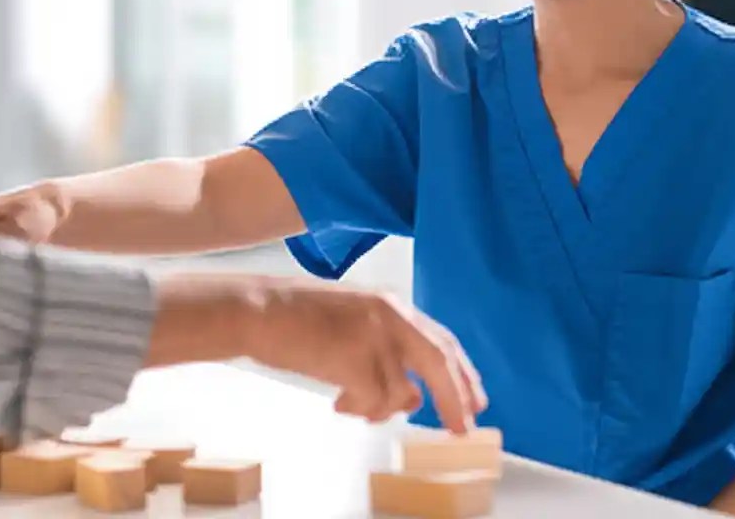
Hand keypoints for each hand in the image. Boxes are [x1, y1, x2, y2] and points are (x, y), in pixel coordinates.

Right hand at [152, 275, 487, 431]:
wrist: (259, 310)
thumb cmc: (298, 320)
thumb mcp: (353, 329)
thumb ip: (388, 355)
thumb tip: (412, 399)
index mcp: (392, 305)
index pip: (441, 340)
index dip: (462, 373)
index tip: (475, 400)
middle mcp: (389, 315)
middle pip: (440, 362)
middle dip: (455, 399)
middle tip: (463, 430)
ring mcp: (372, 335)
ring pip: (399, 392)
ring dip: (379, 408)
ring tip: (349, 403)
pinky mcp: (352, 357)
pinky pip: (371, 401)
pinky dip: (358, 409)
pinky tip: (337, 402)